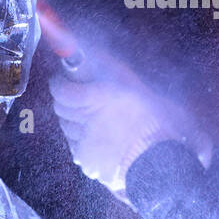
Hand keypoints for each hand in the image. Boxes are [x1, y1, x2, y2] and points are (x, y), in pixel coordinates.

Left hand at [49, 50, 207, 194]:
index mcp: (100, 99)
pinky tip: (98, 141)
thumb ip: (110, 69)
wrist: (160, 163)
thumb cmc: (154, 122)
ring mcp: (85, 143)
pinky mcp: (86, 162)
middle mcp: (88, 120)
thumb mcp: (137, 88)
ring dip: (74, 123)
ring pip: (66, 129)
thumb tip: (90, 54)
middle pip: (60, 109)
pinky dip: (82, 142)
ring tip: (92, 122)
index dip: (58, 84)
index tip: (61, 81)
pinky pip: (75, 147)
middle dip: (65, 102)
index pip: (61, 90)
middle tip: (76, 98)